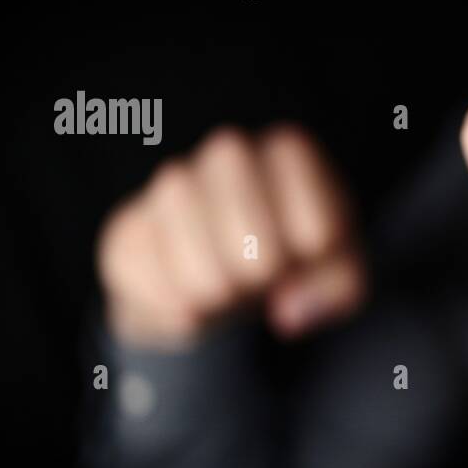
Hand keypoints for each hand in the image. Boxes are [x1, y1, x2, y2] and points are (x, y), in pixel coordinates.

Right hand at [97, 125, 365, 346]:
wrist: (223, 272)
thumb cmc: (294, 260)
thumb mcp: (339, 272)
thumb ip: (339, 288)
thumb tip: (289, 312)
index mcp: (292, 153)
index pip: (317, 233)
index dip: (314, 264)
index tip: (309, 253)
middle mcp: (230, 152)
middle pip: (255, 251)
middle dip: (263, 281)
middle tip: (263, 276)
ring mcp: (172, 185)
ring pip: (201, 274)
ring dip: (221, 299)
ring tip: (229, 286)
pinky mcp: (128, 231)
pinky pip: (158, 295)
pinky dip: (181, 314)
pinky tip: (193, 297)